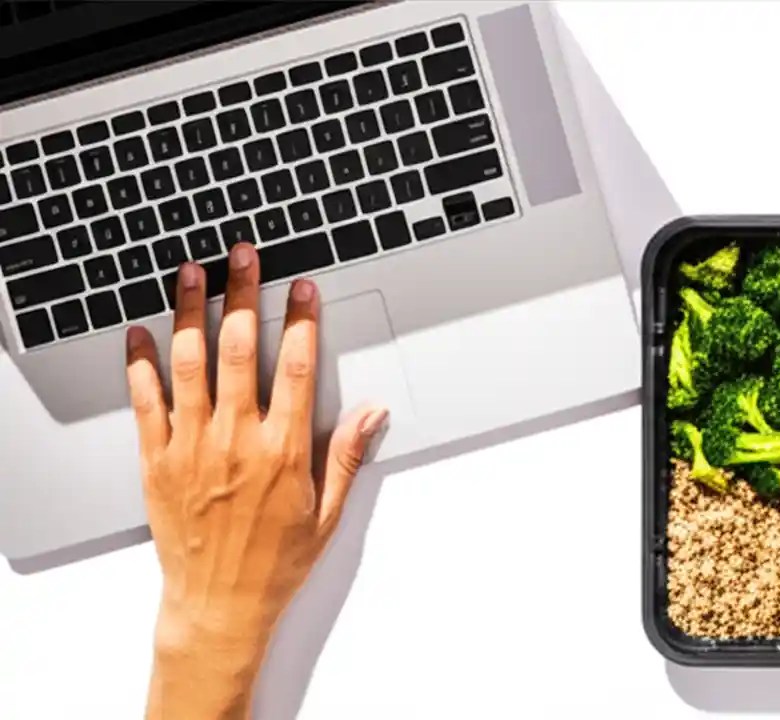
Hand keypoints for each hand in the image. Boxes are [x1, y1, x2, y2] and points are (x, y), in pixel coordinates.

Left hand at [125, 243, 387, 717]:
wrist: (217, 605)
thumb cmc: (275, 563)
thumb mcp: (328, 513)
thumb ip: (347, 456)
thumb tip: (373, 412)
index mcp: (285, 451)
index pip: (298, 368)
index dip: (301, 321)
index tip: (301, 288)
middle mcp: (238, 441)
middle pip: (241, 350)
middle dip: (243, 295)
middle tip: (243, 256)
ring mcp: (193, 448)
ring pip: (190, 364)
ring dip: (190, 312)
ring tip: (192, 273)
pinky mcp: (157, 461)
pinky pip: (146, 402)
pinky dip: (140, 364)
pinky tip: (139, 333)